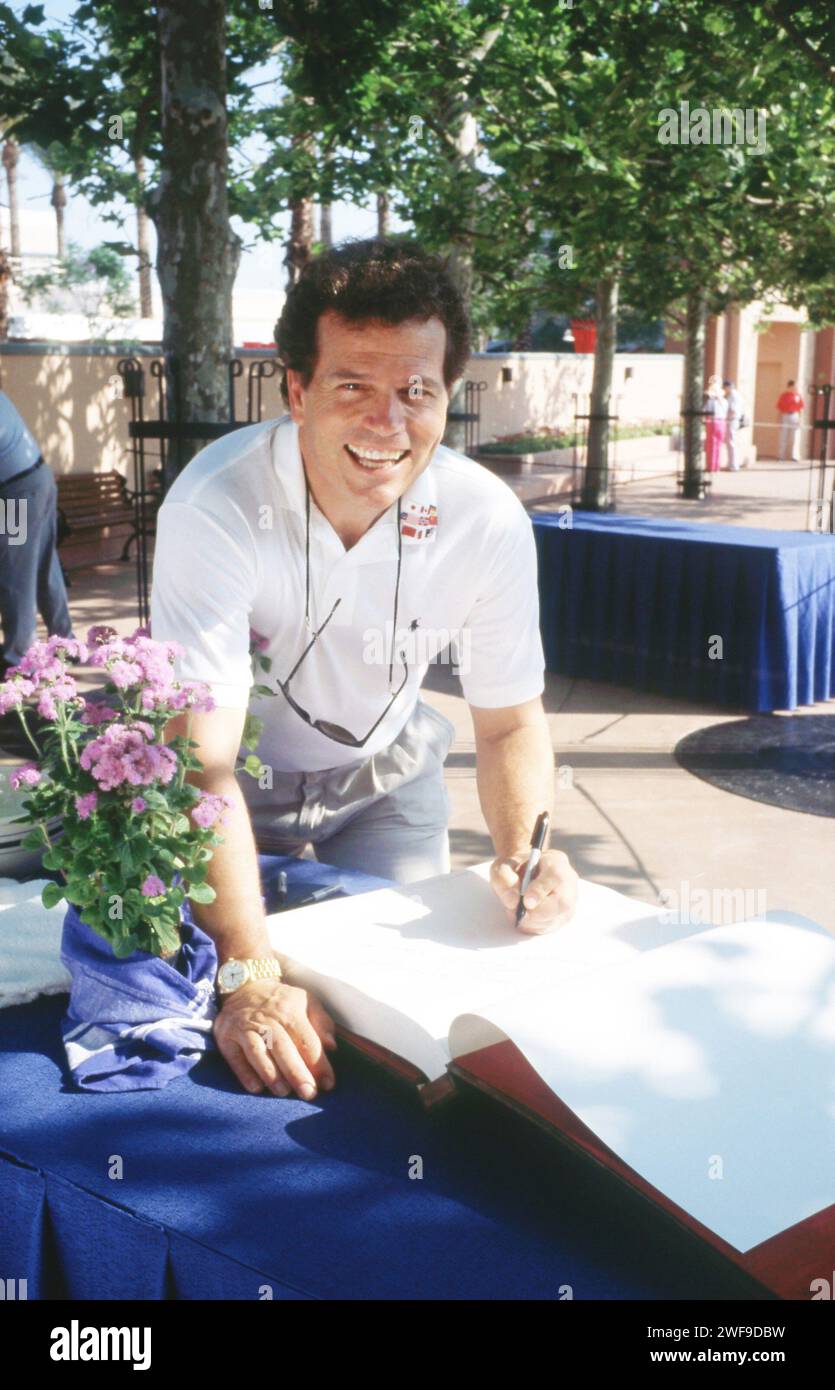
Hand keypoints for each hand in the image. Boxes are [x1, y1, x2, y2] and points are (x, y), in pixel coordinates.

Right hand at [214, 976, 337, 1098]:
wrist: (245, 986)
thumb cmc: (282, 1002)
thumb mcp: (307, 1002)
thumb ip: (322, 1023)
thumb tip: (332, 1046)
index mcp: (290, 1010)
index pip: (307, 1040)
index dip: (319, 1064)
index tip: (328, 1084)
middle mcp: (266, 1018)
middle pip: (283, 1048)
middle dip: (297, 1073)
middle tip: (308, 1094)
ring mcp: (244, 1027)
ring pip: (258, 1053)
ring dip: (271, 1074)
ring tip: (283, 1092)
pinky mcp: (226, 1036)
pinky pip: (235, 1057)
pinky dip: (245, 1074)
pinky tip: (256, 1088)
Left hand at [490, 848, 577, 933]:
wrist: (522, 875)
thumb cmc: (514, 869)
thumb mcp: (502, 866)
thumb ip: (503, 879)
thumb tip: (513, 902)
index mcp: (556, 861)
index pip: (555, 876)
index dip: (540, 891)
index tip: (525, 901)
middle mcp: (569, 881)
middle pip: (561, 903)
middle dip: (536, 912)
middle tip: (518, 912)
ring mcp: (570, 901)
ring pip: (555, 919)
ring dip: (531, 920)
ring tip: (517, 910)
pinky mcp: (564, 917)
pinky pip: (549, 927)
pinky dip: (533, 926)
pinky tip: (524, 916)